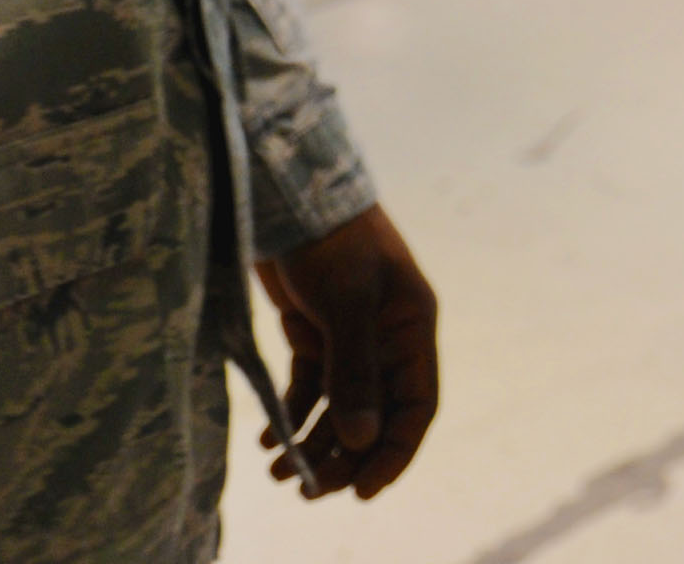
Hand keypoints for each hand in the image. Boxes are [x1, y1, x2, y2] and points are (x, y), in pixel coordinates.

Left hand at [254, 203, 439, 498]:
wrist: (287, 192)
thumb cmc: (331, 238)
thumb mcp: (347, 303)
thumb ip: (355, 371)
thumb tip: (361, 441)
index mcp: (411, 328)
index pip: (415, 406)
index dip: (394, 452)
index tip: (364, 491)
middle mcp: (386, 339)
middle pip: (375, 415)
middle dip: (347, 457)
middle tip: (310, 491)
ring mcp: (350, 338)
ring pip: (341, 408)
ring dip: (315, 443)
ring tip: (280, 475)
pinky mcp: (314, 332)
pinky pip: (311, 388)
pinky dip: (293, 416)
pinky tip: (269, 440)